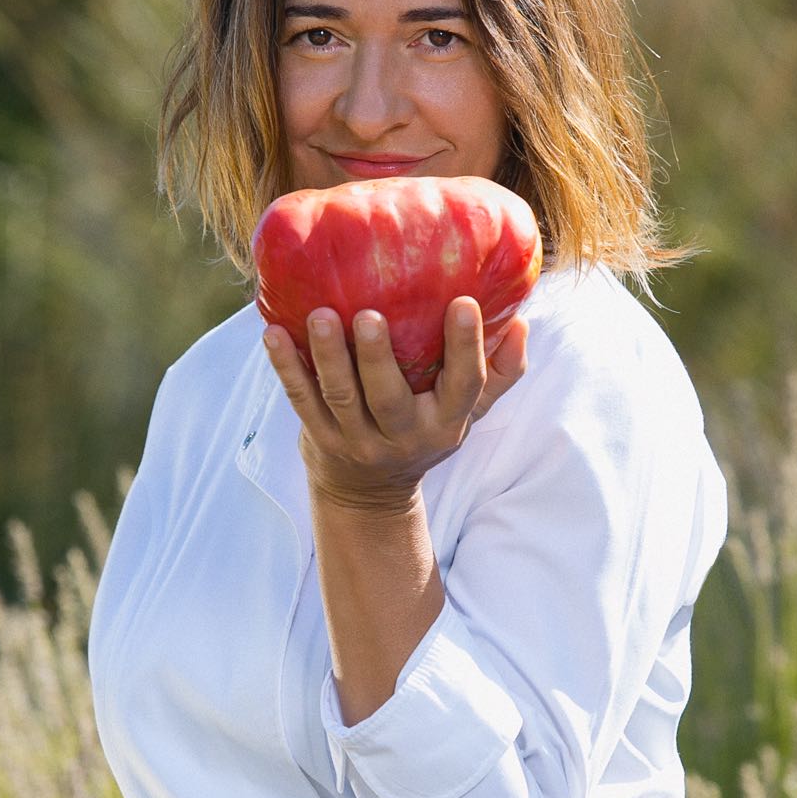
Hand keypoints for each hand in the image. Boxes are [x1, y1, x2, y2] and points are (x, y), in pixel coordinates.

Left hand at [261, 297, 528, 510]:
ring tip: (319, 316)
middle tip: (368, 315)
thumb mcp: (468, 412)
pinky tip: (274, 333)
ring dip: (327, 357)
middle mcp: (403, 435)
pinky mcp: (319, 436)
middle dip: (377, 357)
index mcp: (446, 422)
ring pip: (341, 398)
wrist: (368, 495)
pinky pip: (301, 400)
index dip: (467, 347)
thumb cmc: (424, 430)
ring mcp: (357, 440)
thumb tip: (522, 324)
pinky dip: (286, 368)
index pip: (465, 385)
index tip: (463, 302)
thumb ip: (499, 372)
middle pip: (389, 398)